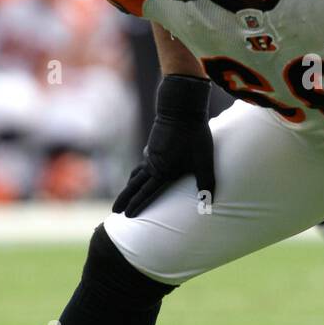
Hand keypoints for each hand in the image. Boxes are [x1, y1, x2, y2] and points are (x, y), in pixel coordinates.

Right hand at [113, 74, 214, 217]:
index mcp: (162, 171)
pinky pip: (143, 163)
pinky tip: (141, 172)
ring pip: (137, 173)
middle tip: (115, 211)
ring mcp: (151, 153)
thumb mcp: (204, 160)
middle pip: (135, 185)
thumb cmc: (194, 135)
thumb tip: (208, 204)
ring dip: (130, 185)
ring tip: (126, 193)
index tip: (127, 216)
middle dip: (125, 198)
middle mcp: (152, 164)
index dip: (137, 205)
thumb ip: (206, 182)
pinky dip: (138, 172)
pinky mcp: (154, 145)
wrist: (181, 107)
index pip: (147, 193)